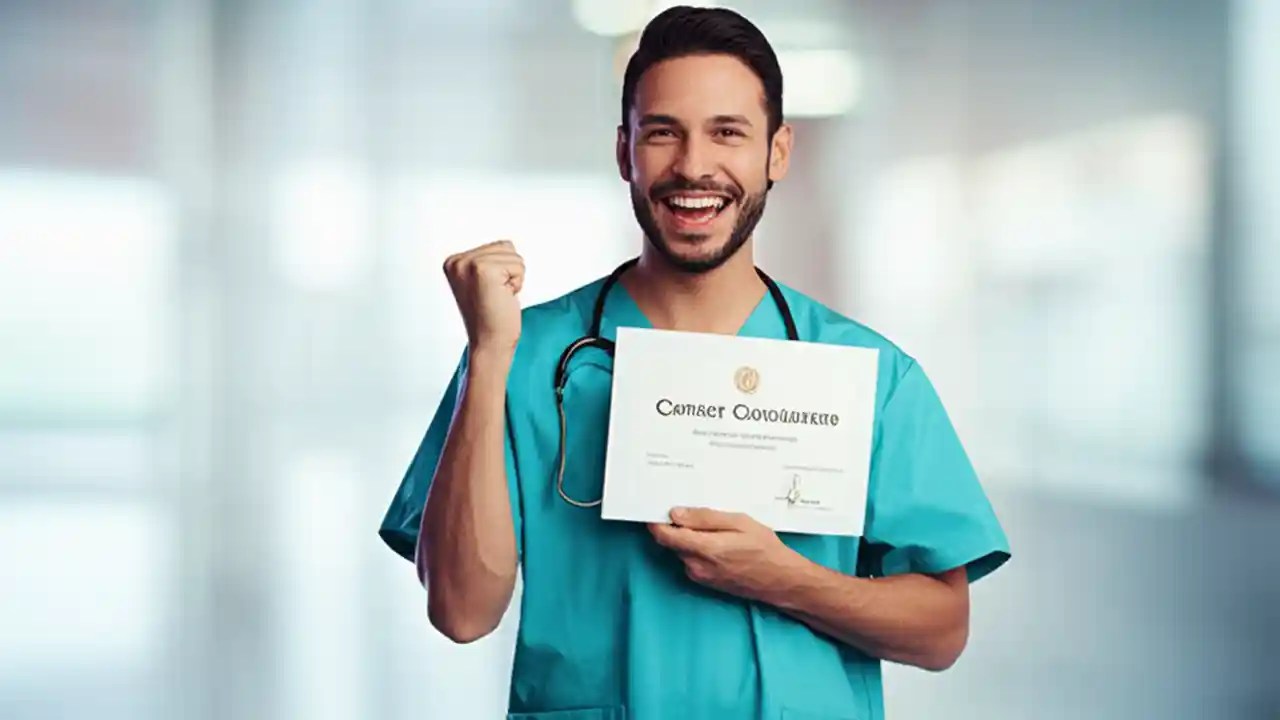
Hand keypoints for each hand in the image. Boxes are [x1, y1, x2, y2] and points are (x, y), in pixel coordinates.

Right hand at [443, 240, 524, 356]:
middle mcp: (457, 260)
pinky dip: (517, 283)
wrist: (489, 343)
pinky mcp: (483, 270)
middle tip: (495, 295)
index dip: (502, 270)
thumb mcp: (482, 282)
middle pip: (505, 247)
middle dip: (508, 272)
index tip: (488, 291)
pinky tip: (502, 297)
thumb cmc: (490, 317)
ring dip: (513, 278)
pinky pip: (518, 266)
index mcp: (454, 261)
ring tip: (498, 296)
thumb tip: (506, 244)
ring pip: (513, 255)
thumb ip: (487, 260)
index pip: (497, 246)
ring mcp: (469, 264)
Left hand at [648, 507, 801, 600]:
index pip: (664, 535)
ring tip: (714, 526)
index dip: (656, 520)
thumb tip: (676, 514)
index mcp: (704, 549)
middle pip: (672, 542)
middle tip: (692, 510)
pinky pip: (692, 560)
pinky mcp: (705, 582)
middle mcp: (696, 566)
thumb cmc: (764, 549)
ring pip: (682, 551)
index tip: (657, 507)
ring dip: (689, 537)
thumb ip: (705, 518)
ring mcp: (700, 576)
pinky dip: (697, 548)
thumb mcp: (739, 523)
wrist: (780, 580)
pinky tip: (718, 541)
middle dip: (677, 526)